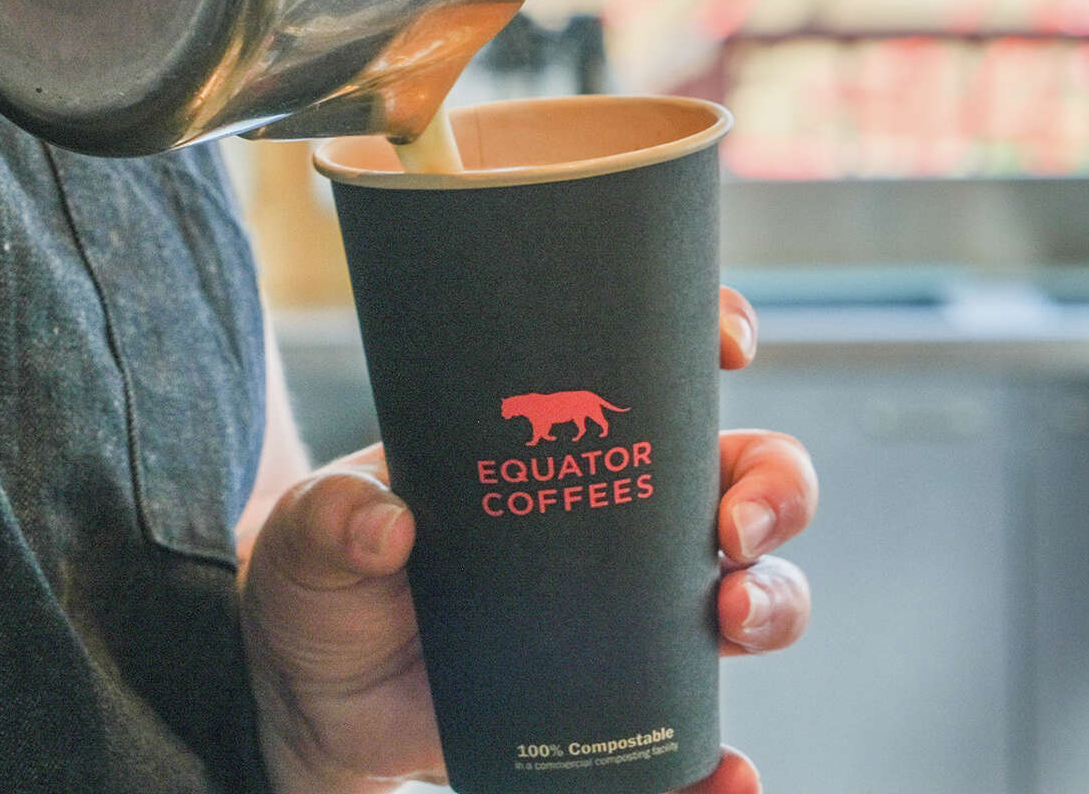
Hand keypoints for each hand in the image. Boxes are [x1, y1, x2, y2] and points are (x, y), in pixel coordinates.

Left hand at [240, 287, 816, 793]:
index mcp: (563, 445)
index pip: (662, 374)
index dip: (714, 339)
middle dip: (775, 490)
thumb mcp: (314, 532)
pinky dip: (724, 765)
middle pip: (749, 483)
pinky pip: (698, 736)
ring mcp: (632, 613)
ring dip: (774, 602)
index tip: (730, 344)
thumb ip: (333, 516)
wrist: (313, 696)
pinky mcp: (623, 703)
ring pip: (756, 592)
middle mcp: (621, 521)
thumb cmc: (325, 581)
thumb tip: (386, 527)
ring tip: (733, 619)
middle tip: (732, 529)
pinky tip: (732, 777)